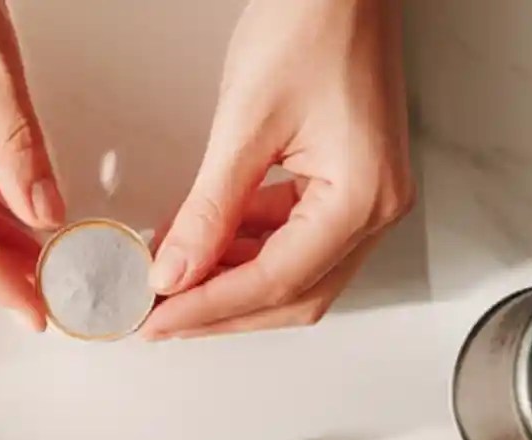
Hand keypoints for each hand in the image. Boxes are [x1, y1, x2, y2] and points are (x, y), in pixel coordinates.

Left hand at [143, 0, 413, 339]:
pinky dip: (245, 249)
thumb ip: (209, 208)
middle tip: (156, 316)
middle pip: (292, 295)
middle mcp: (375, 209)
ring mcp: (365, 199)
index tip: (156, 318)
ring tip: (170, 282)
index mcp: (362, 198)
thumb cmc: (311, 24)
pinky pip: (294, 239)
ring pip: (293, 274)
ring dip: (231, 283)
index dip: (208, 308)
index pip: (276, 282)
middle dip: (220, 310)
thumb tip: (174, 270)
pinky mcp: (346, 183)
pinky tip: (201, 244)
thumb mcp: (245, 123)